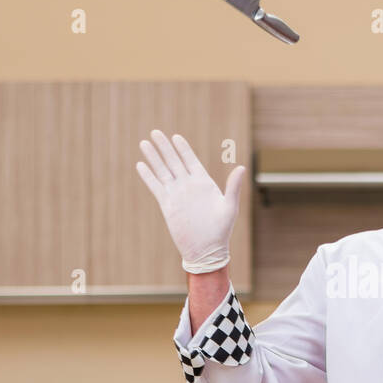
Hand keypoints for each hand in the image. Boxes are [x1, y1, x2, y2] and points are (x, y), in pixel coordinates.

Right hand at [136, 130, 246, 273]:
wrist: (206, 250)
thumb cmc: (222, 230)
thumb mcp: (229, 207)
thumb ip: (233, 187)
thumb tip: (241, 167)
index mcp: (203, 182)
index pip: (190, 160)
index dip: (182, 148)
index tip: (175, 136)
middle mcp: (188, 186)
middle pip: (173, 161)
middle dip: (164, 147)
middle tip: (155, 132)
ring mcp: (177, 194)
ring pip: (162, 171)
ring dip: (153, 157)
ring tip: (144, 143)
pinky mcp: (167, 205)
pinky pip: (156, 187)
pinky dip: (148, 176)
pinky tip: (141, 165)